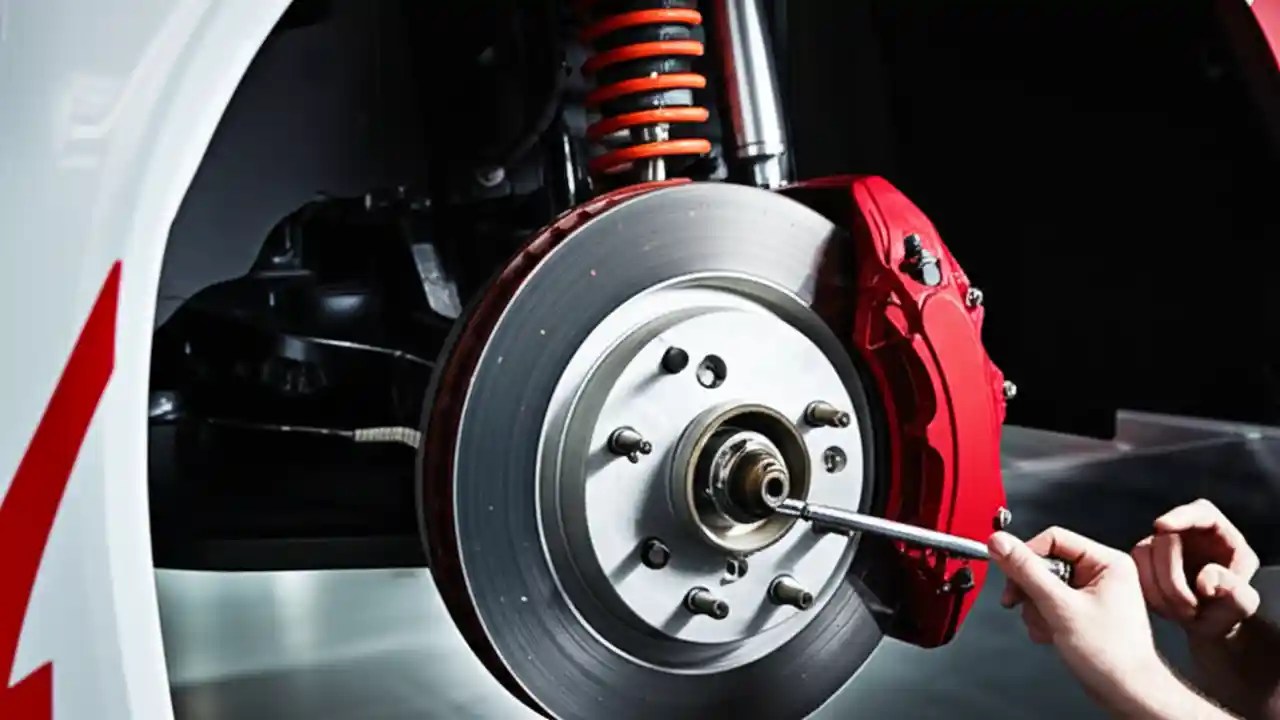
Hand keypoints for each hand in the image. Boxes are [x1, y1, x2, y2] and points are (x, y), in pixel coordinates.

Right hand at [990, 528, 1188, 716]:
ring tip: (1046, 626)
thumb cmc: (1111, 655)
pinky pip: (1050, 602)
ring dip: (1036, 607)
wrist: (1126, 692)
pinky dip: (1043, 618)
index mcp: (1107, 562)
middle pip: (1046, 563)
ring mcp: (1093, 593)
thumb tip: (1000, 543)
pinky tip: (1050, 632)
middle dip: (1031, 589)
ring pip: (1044, 585)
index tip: (1010, 573)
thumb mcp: (1059, 606)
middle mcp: (1102, 573)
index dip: (1027, 556)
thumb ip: (1026, 571)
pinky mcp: (1084, 610)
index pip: (1053, 538)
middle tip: (1022, 602)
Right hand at [1131, 499, 1259, 639]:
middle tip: (1190, 607)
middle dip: (1173, 578)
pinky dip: (1148, 593)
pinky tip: (1167, 609)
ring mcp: (1161, 546)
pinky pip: (1133, 570)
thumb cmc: (1230, 607)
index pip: (1200, 513)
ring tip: (1183, 612)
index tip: (1161, 526)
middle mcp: (1186, 533)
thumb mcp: (1244, 603)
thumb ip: (1235, 590)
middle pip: (1165, 539)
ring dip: (1160, 589)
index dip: (1180, 516)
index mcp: (1219, 533)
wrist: (1211, 621)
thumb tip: (1206, 577)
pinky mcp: (1143, 562)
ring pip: (1143, 554)